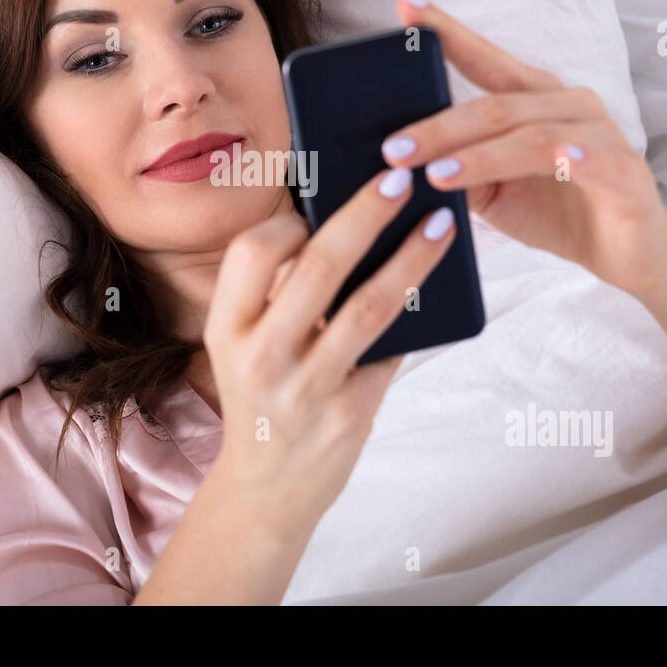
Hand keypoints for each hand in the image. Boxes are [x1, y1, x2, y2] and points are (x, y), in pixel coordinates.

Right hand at [202, 168, 455, 528]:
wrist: (268, 489)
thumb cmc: (264, 397)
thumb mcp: (245, 345)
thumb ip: (279, 294)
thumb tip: (349, 221)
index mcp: (225, 328)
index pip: (253, 252)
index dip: (292, 220)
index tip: (320, 207)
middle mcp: (260, 357)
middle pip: (319, 266)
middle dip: (365, 213)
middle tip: (401, 177)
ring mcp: (306, 388)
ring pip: (369, 306)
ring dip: (411, 257)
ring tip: (441, 224)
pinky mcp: (349, 414)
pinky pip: (392, 350)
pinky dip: (417, 313)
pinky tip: (440, 284)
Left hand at [381, 0, 666, 295]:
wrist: (624, 255)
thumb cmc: (554, 211)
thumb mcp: (491, 193)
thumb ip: (456, 170)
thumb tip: (399, 164)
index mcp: (534, 99)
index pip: (485, 59)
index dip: (448, 32)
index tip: (405, 6)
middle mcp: (569, 105)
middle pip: (496, 107)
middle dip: (440, 128)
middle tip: (394, 149)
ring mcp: (601, 136)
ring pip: (535, 136)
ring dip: (483, 155)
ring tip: (438, 173)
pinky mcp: (628, 174)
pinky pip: (600, 161)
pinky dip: (580, 157)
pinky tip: (563, 158)